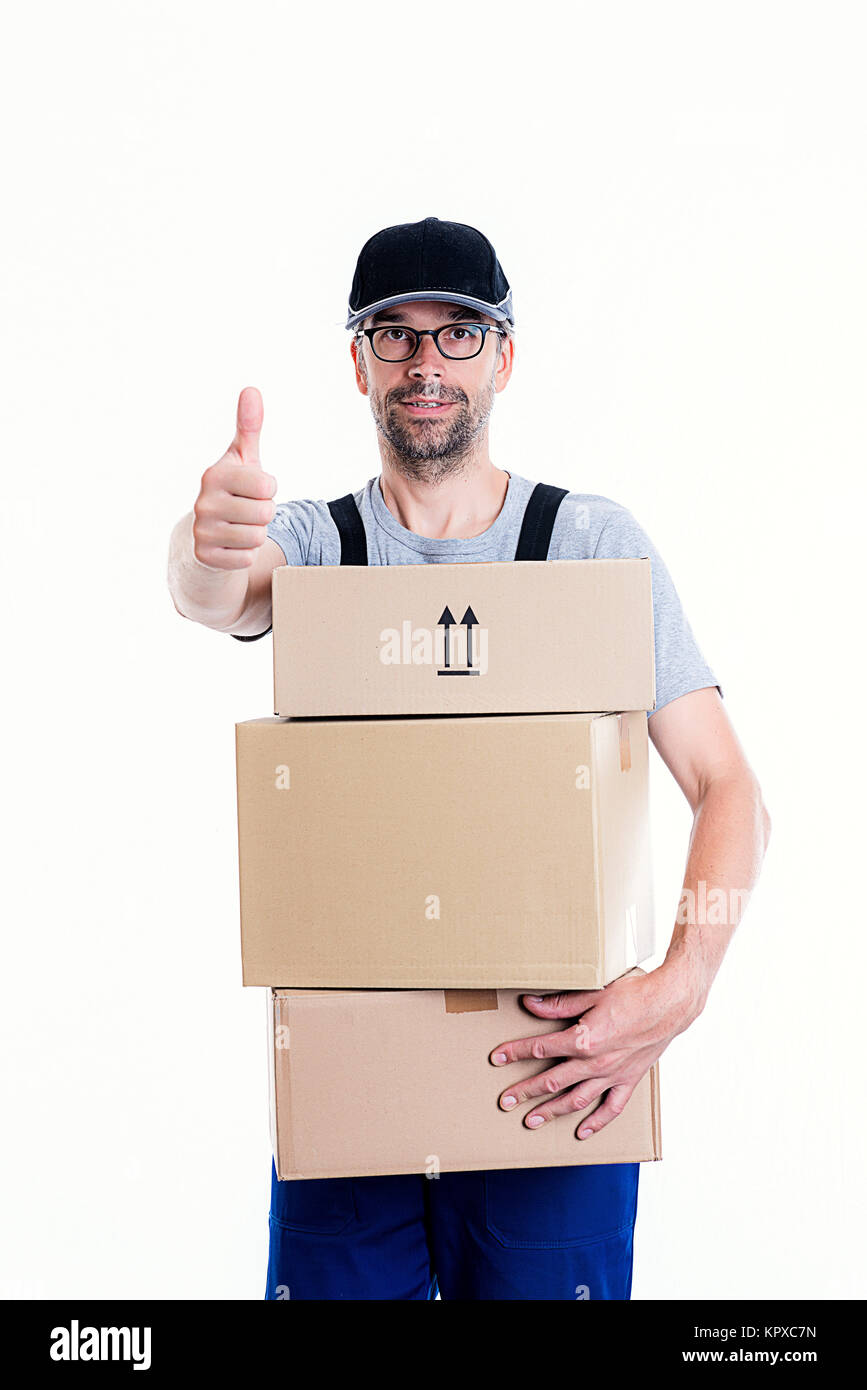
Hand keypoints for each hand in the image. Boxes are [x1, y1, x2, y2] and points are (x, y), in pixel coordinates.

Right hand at [192, 387, 277, 569]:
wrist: (204, 537)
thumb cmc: (231, 493)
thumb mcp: (241, 460)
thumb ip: (248, 428)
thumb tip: (252, 389)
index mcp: (214, 475)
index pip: (267, 485)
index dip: (268, 490)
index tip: (252, 490)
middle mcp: (203, 502)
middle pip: (266, 513)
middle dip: (263, 514)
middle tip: (246, 512)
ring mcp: (202, 531)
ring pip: (258, 537)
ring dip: (255, 535)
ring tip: (239, 528)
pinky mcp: (205, 557)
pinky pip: (247, 558)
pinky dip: (245, 554)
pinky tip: (231, 546)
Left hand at [489, 964, 703, 1137]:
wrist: (671, 1004)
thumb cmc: (634, 994)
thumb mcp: (593, 994)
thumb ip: (560, 1003)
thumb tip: (531, 1004)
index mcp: (583, 1039)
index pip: (540, 1048)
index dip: (515, 1052)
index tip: (497, 1058)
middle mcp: (595, 1063)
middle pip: (551, 1081)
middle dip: (525, 1091)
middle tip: (504, 1101)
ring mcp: (612, 1075)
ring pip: (576, 1100)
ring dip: (552, 1111)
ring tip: (531, 1120)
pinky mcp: (629, 1080)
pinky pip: (610, 1108)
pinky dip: (596, 1122)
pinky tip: (581, 1132)